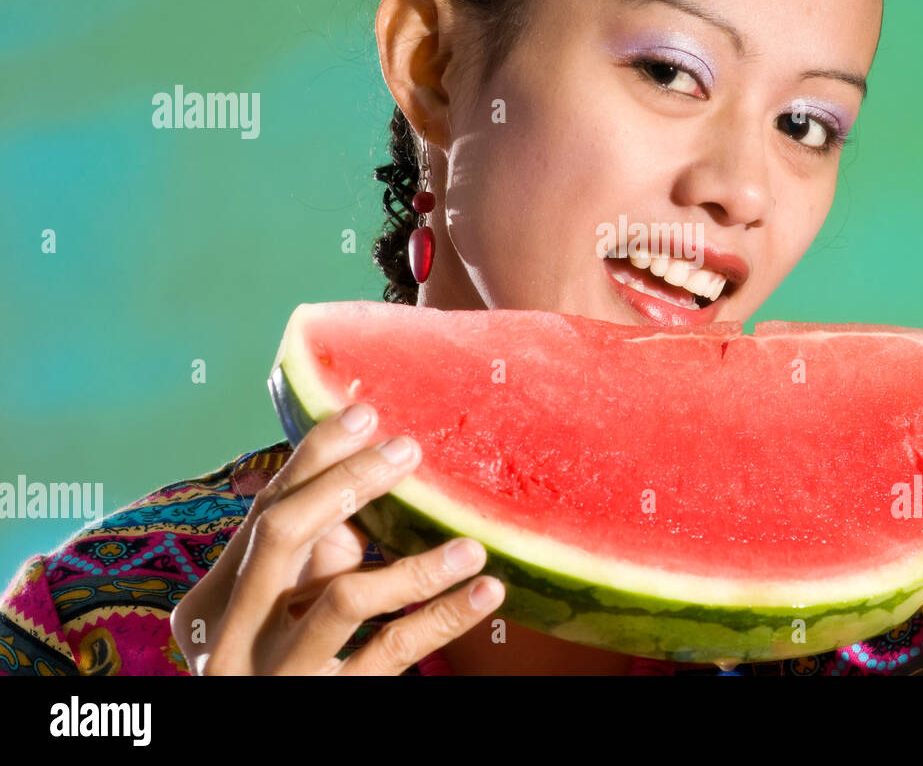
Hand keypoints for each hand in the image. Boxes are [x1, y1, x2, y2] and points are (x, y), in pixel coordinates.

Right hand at [171, 403, 504, 673]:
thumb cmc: (284, 663)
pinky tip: (486, 591)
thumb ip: (310, 555)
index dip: (314, 457)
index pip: (265, 509)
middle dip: (346, 480)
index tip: (364, 412)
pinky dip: (444, 616)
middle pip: (284, 533)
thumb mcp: (279, 611)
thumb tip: (365, 481)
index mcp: (214, 600)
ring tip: (472, 546)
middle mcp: (231, 634)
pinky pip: (392, 651)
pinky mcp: (324, 703)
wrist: (256, 745)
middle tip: (408, 448)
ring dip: (417, 565)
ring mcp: (275, 673)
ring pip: (345, 597)